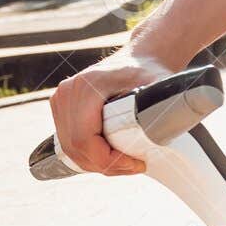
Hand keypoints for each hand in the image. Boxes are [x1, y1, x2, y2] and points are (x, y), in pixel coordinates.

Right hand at [50, 48, 174, 175]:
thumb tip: (165, 130)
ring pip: (72, 151)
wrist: (138, 59)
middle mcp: (68, 93)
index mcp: (86, 88)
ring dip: (100, 164)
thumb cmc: (149, 74)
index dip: (110, 161)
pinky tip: (113, 154)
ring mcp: (61, 100)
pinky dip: (91, 157)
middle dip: (108, 166)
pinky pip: (70, 144)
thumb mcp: (159, 90)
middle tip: (135, 166)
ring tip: (126, 161)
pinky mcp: (61, 108)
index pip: (85, 141)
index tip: (136, 163)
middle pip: (77, 150)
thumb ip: (159, 110)